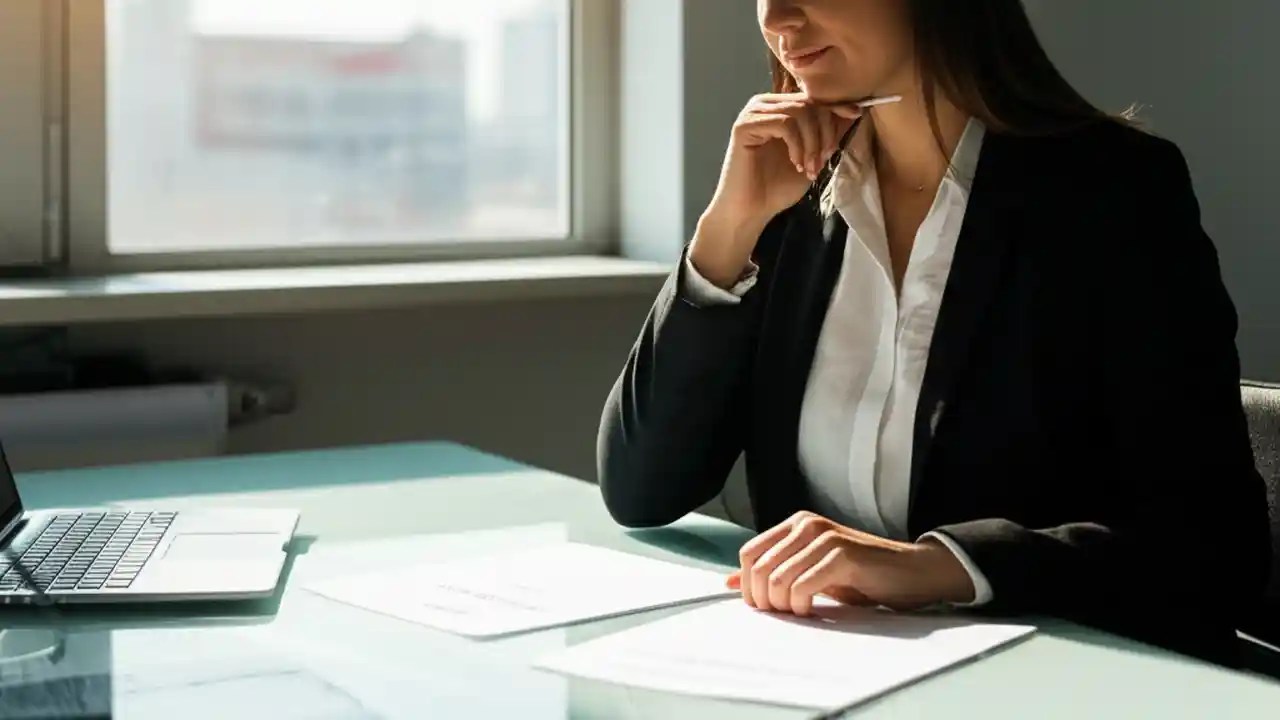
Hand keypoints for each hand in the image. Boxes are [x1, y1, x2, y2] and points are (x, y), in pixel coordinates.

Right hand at [711, 93, 861, 224]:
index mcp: (780, 108)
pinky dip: (797, 145)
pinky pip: (784, 123)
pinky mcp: (744, 125)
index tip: (856, 117)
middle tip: (823, 161)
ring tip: (809, 167)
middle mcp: (765, 104)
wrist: (751, 210)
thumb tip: (855, 110)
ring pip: (799, 112)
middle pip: (809, 102)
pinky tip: (795, 163)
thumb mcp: (813, 157)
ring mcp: (753, 113)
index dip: (837, 107)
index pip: (814, 98)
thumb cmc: (778, 187)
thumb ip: (828, 134)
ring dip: (812, 142)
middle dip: (824, 132)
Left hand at [726, 512, 974, 615]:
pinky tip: (812, 610)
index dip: (748, 585)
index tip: (762, 607)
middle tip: (781, 615)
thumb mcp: (811, 572)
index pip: (748, 553)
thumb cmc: (862, 576)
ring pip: (776, 578)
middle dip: (763, 599)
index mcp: (795, 524)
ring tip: (799, 612)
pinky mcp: (842, 554)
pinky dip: (800, 605)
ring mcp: (824, 537)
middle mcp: (806, 524)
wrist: (911, 574)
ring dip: (782, 605)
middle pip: (758, 567)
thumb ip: (774, 571)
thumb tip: (729, 581)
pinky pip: (801, 585)